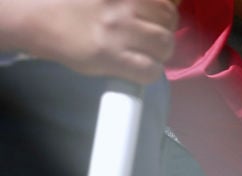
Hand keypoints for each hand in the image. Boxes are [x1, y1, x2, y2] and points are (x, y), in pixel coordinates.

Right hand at [6, 0, 177, 82]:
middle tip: (149, 37)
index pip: (166, 1)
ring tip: (144, 53)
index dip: (165, 11)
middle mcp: (124, 6)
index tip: (156, 18)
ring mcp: (119, 31)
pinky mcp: (112, 56)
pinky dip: (150, 72)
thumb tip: (172, 2)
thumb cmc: (72, 4)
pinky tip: (138, 68)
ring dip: (159, 52)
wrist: (38, 18)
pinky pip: (150, 69)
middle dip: (164, 30)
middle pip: (169, 20)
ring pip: (164, 44)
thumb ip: (134, 0)